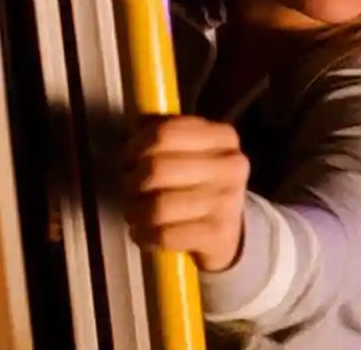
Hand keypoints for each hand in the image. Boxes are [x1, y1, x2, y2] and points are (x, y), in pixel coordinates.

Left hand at [121, 115, 249, 271]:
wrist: (229, 229)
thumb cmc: (198, 182)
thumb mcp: (189, 149)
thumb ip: (164, 131)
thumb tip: (135, 123)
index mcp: (224, 137)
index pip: (165, 133)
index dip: (135, 146)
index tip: (128, 159)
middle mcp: (232, 166)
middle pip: (157, 169)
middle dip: (132, 181)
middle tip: (130, 189)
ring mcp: (228, 202)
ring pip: (158, 206)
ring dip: (135, 212)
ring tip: (135, 213)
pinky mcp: (219, 235)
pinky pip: (164, 236)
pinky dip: (145, 236)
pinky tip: (145, 233)